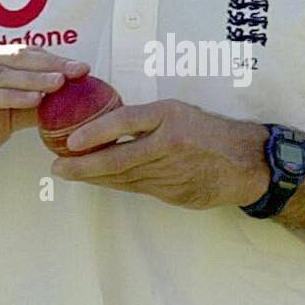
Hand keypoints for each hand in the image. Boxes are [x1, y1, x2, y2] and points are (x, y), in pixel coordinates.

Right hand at [0, 43, 88, 177]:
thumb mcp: (3, 115)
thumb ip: (30, 104)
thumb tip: (68, 102)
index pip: (23, 53)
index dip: (54, 59)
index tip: (82, 67)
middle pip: (15, 58)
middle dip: (50, 64)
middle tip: (78, 71)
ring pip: (2, 74)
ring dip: (33, 78)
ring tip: (60, 83)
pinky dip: (11, 97)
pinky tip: (33, 100)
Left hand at [50, 100, 267, 210]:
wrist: (247, 162)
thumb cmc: (210, 131)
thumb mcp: (180, 113)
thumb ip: (147, 120)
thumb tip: (105, 127)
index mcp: (170, 116)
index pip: (125, 121)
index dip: (95, 133)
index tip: (70, 141)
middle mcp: (169, 144)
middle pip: (117, 159)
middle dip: (82, 166)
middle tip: (57, 166)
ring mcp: (172, 172)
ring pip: (123, 178)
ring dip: (93, 178)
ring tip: (69, 174)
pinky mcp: (174, 192)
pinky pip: (137, 188)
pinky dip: (115, 185)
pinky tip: (98, 182)